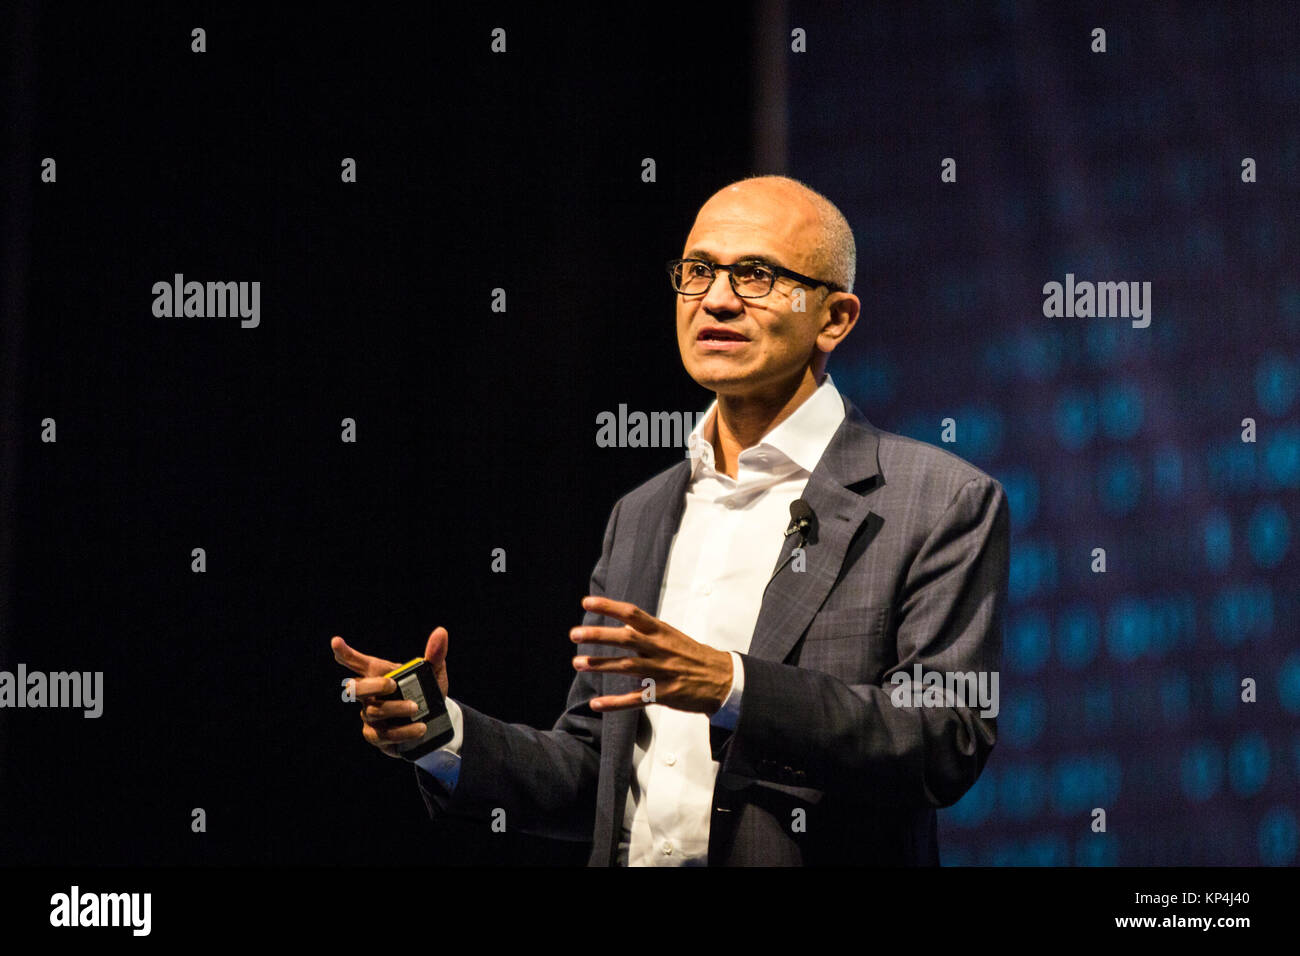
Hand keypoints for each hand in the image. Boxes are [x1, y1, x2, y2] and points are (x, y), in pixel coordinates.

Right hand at [332, 628, 448, 757]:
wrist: (434, 721)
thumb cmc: (426, 692)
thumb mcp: (434, 673)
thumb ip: (435, 654)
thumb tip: (441, 632)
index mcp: (380, 674)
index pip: (357, 663)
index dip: (345, 653)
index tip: (336, 641)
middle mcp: (370, 695)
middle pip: (356, 689)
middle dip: (373, 685)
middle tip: (393, 684)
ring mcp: (371, 717)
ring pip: (373, 713)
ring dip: (395, 709)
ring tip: (416, 708)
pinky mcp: (377, 737)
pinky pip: (383, 736)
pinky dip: (402, 732)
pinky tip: (419, 728)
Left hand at [570, 596, 731, 714]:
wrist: (723, 679)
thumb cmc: (693, 656)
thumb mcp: (672, 636)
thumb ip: (647, 632)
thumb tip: (620, 624)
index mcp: (662, 632)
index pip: (632, 614)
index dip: (609, 607)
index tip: (586, 603)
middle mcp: (660, 649)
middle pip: (626, 639)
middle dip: (599, 635)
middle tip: (575, 634)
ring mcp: (662, 672)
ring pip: (627, 667)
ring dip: (601, 665)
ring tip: (578, 663)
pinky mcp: (664, 694)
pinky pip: (635, 700)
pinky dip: (615, 703)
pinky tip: (597, 704)